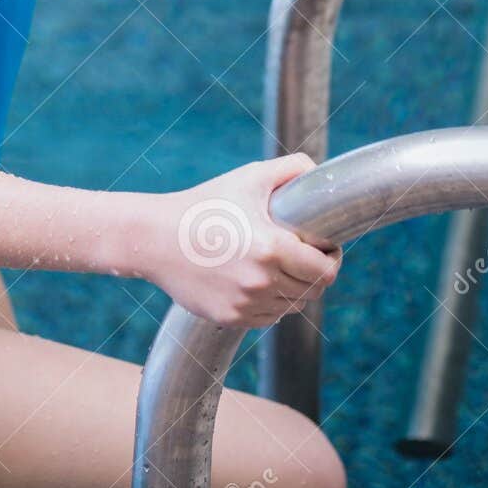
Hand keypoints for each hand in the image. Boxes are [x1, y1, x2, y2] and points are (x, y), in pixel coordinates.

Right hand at [140, 152, 342, 328]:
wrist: (154, 238)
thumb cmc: (203, 205)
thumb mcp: (248, 178)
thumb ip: (290, 169)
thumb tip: (318, 173)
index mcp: (272, 248)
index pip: (325, 270)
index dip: (332, 259)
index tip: (327, 249)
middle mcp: (261, 282)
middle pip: (312, 290)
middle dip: (315, 273)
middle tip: (306, 257)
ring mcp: (245, 304)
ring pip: (291, 307)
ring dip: (293, 289)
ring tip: (279, 267)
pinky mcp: (229, 318)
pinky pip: (267, 317)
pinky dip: (270, 303)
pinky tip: (257, 281)